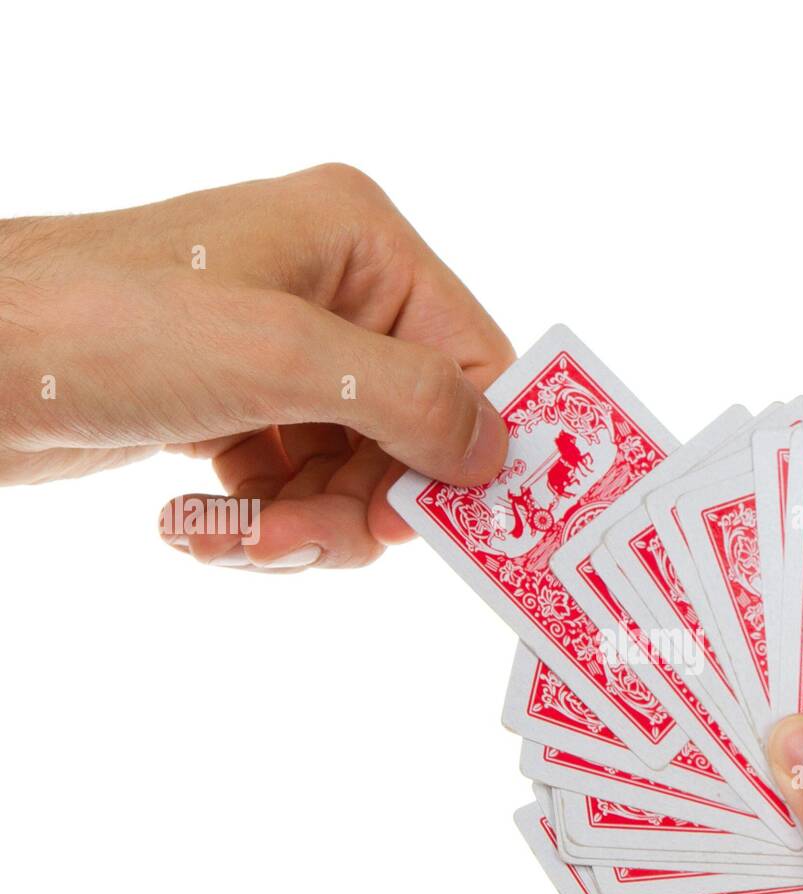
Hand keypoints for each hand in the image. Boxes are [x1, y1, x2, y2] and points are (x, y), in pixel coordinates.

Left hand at [0, 164, 513, 570]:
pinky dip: (259, 524)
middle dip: (359, 505)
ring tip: (231, 535)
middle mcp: (334, 295)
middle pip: (414, 438)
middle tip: (301, 537)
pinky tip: (195, 522)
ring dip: (302, 527)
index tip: (443, 524)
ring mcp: (287, 356)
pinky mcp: (243, 409)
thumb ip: (408, 400)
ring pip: (356, 479)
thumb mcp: (277, 357)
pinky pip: (298, 491)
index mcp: (361, 246)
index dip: (467, 449)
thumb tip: (496, 452)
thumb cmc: (105, 324)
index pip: (472, 360)